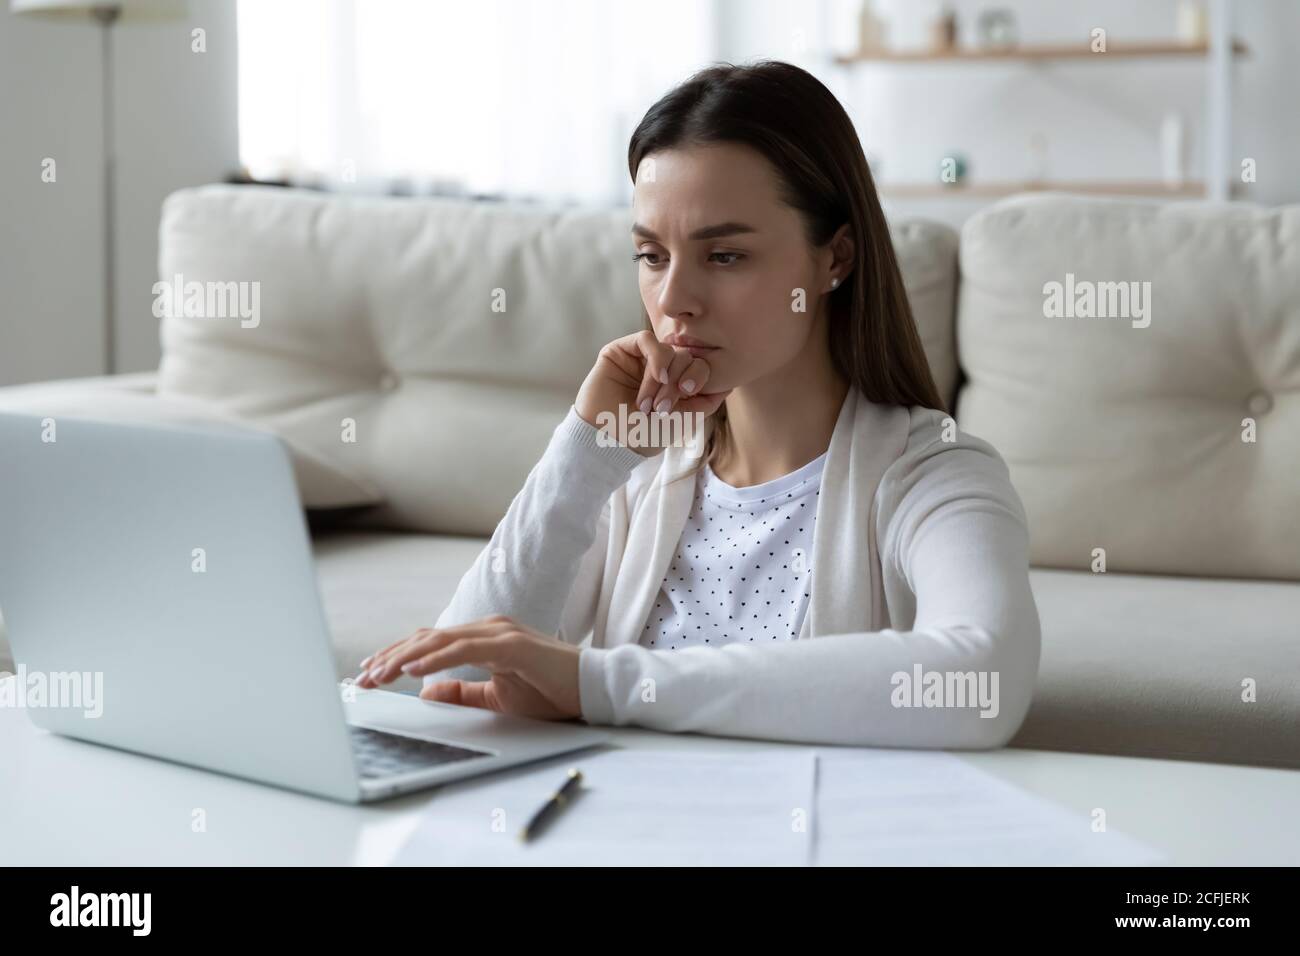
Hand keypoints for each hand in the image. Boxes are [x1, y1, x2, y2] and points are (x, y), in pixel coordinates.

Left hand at [353, 615, 582, 720]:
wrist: (591, 689)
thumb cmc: (551, 692)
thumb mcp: (497, 696)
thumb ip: (463, 691)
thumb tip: (427, 692)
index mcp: (484, 637)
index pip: (431, 641)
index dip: (398, 655)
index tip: (370, 671)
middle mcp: (488, 627)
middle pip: (427, 637)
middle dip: (390, 657)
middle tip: (361, 677)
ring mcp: (500, 632)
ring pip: (440, 640)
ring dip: (404, 658)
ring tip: (378, 675)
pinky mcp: (511, 644)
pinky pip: (464, 650)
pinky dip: (435, 659)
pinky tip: (412, 670)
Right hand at [575, 329, 731, 456]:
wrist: (607, 440)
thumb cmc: (642, 436)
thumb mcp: (683, 421)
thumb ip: (706, 401)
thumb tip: (729, 383)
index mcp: (675, 384)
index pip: (701, 367)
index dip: (703, 376)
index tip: (693, 393)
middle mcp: (661, 369)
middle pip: (688, 356)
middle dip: (683, 380)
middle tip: (667, 406)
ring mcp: (641, 359)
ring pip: (670, 349)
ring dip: (666, 377)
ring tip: (652, 403)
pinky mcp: (621, 351)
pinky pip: (647, 339)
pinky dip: (657, 357)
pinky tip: (657, 376)